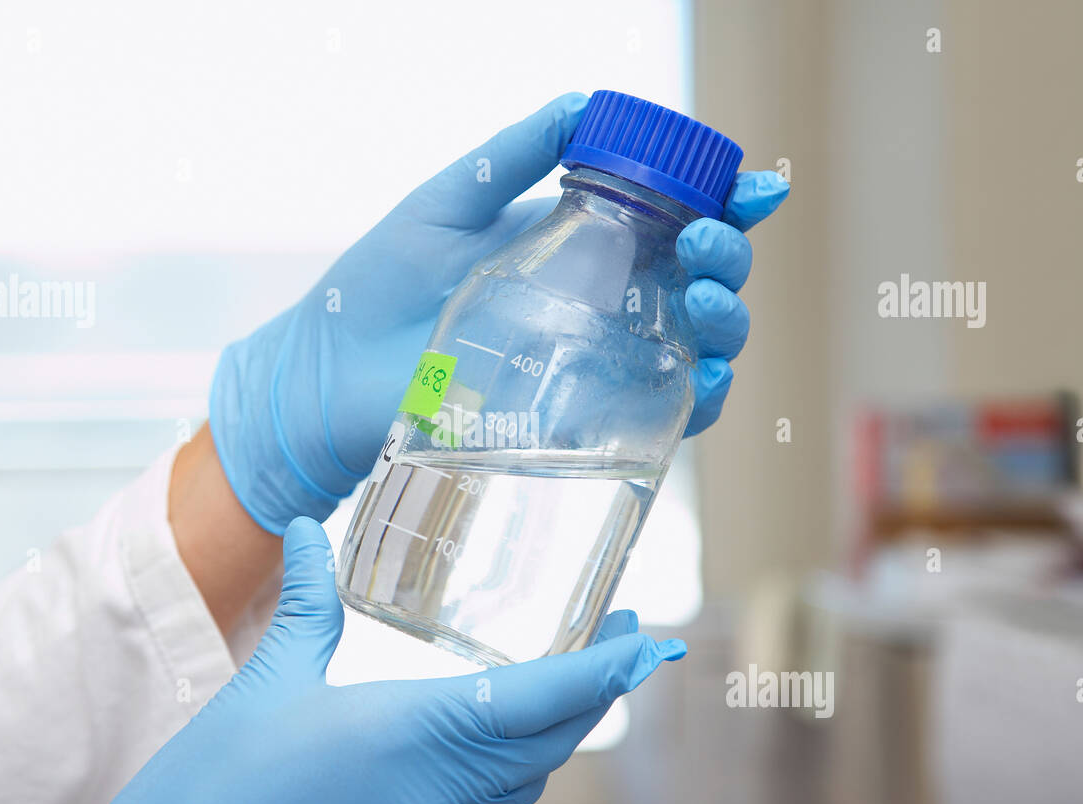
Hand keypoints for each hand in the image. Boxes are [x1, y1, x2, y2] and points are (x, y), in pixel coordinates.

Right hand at [56, 517, 684, 803]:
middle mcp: (441, 792)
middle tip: (620, 644)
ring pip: (528, 782)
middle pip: (553, 740)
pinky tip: (492, 748)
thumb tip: (311, 532)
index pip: (543, 697)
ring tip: (564, 683)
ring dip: (556, 733)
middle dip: (597, 691)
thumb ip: (308, 603)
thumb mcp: (269, 680)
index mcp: (413, 732)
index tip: (651, 640)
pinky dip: (511, 775)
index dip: (607, 670)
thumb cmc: (215, 784)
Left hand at [209, 93, 788, 534]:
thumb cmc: (379, 287)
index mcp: (581, 243)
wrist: (328, 377)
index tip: (754, 188)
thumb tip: (587, 101)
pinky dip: (699, 396)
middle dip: (730, 258)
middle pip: (703, 280)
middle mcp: (603, 304)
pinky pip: (664, 414)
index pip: (675, 217)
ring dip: (726, 322)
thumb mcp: (450, 203)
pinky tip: (701, 374)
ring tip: (704, 301)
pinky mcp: (580, 422)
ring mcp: (596, 365)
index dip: (726, 201)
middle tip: (707, 244)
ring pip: (698, 345)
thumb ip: (515, 154)